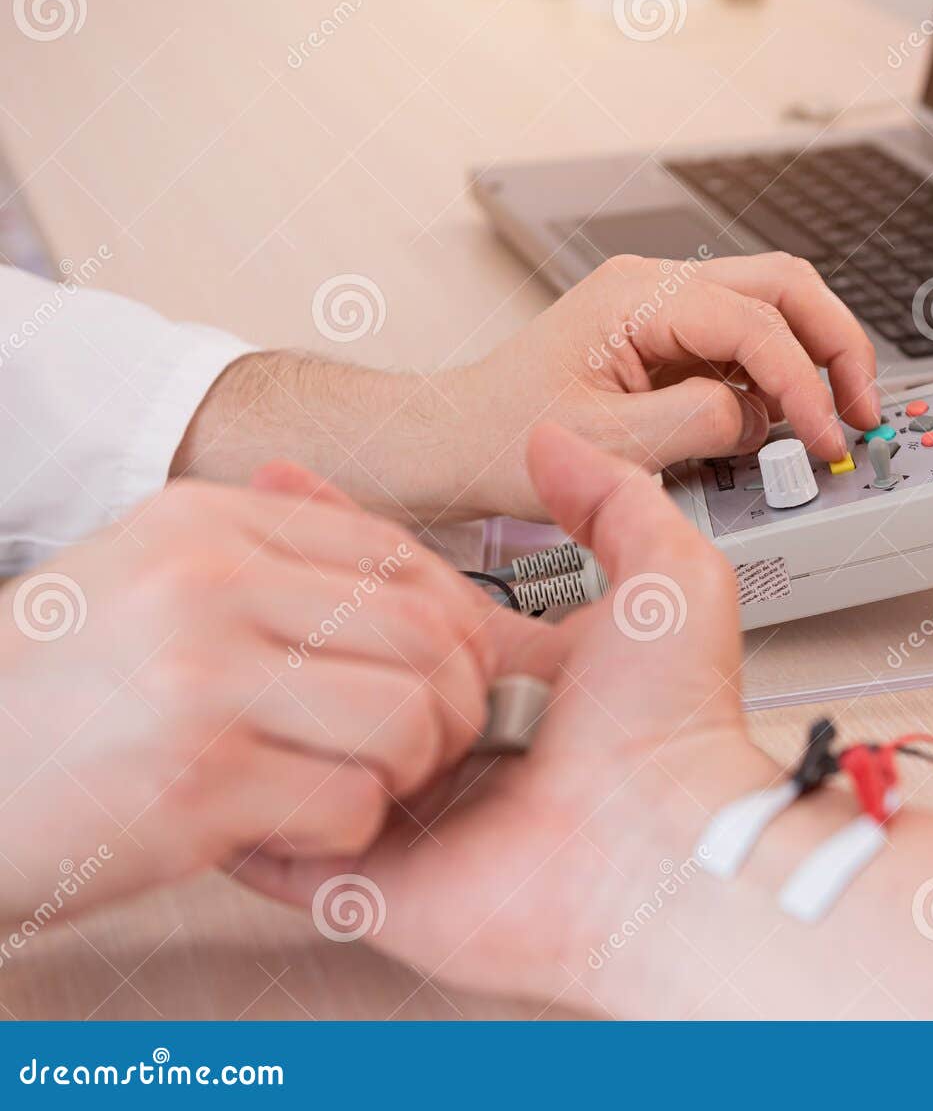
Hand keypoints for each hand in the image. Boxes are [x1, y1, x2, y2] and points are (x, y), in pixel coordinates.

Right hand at [0, 469, 544, 922]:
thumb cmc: (54, 686)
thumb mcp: (143, 572)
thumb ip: (269, 555)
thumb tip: (412, 570)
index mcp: (206, 522)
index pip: (399, 552)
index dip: (455, 617)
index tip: (453, 663)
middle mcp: (208, 585)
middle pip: (427, 635)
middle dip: (456, 701)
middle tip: (433, 739)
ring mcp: (199, 684)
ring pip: (408, 721)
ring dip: (409, 770)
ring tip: (362, 782)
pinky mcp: (192, 787)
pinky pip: (350, 808)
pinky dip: (345, 830)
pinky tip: (292, 826)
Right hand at [235, 423, 778, 1002]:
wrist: (662, 853)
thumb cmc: (675, 728)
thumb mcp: (669, 578)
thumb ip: (614, 498)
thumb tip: (551, 439)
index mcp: (503, 667)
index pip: (394, 591)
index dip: (338, 539)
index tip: (277, 480)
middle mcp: (446, 733)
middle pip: (340, 653)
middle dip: (317, 610)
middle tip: (320, 593)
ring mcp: (401, 804)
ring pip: (303, 726)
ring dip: (302, 693)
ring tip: (334, 688)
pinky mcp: (366, 872)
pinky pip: (279, 831)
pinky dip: (256, 797)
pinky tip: (228, 750)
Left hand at [447, 252, 881, 520]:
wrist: (454, 441)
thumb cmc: (500, 437)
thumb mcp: (608, 444)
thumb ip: (698, 422)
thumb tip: (761, 417)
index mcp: (638, 297)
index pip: (756, 322)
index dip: (805, 381)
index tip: (825, 434)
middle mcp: (657, 288)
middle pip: (786, 285)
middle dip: (837, 343)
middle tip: (863, 406)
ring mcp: (664, 310)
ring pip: (775, 307)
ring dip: (815, 357)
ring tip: (833, 416)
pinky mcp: (669, 341)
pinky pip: (745, 344)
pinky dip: (779, 379)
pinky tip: (784, 421)